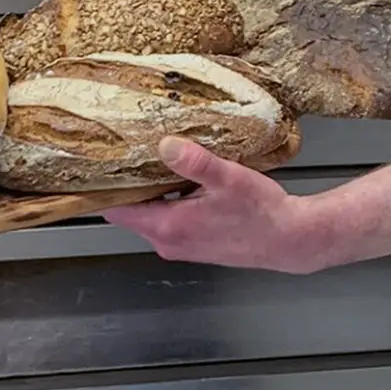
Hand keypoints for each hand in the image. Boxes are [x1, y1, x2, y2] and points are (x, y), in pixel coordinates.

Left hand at [101, 137, 329, 274]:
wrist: (291, 240)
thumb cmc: (263, 215)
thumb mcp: (228, 179)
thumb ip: (195, 162)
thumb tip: (166, 145)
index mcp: (169, 227)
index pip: (115, 210)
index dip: (105, 187)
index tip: (99, 164)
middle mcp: (169, 241)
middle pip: (130, 211)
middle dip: (127, 184)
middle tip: (126, 152)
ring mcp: (182, 244)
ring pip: (150, 214)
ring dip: (150, 191)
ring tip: (154, 160)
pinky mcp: (195, 242)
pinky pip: (168, 218)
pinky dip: (168, 199)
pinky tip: (183, 180)